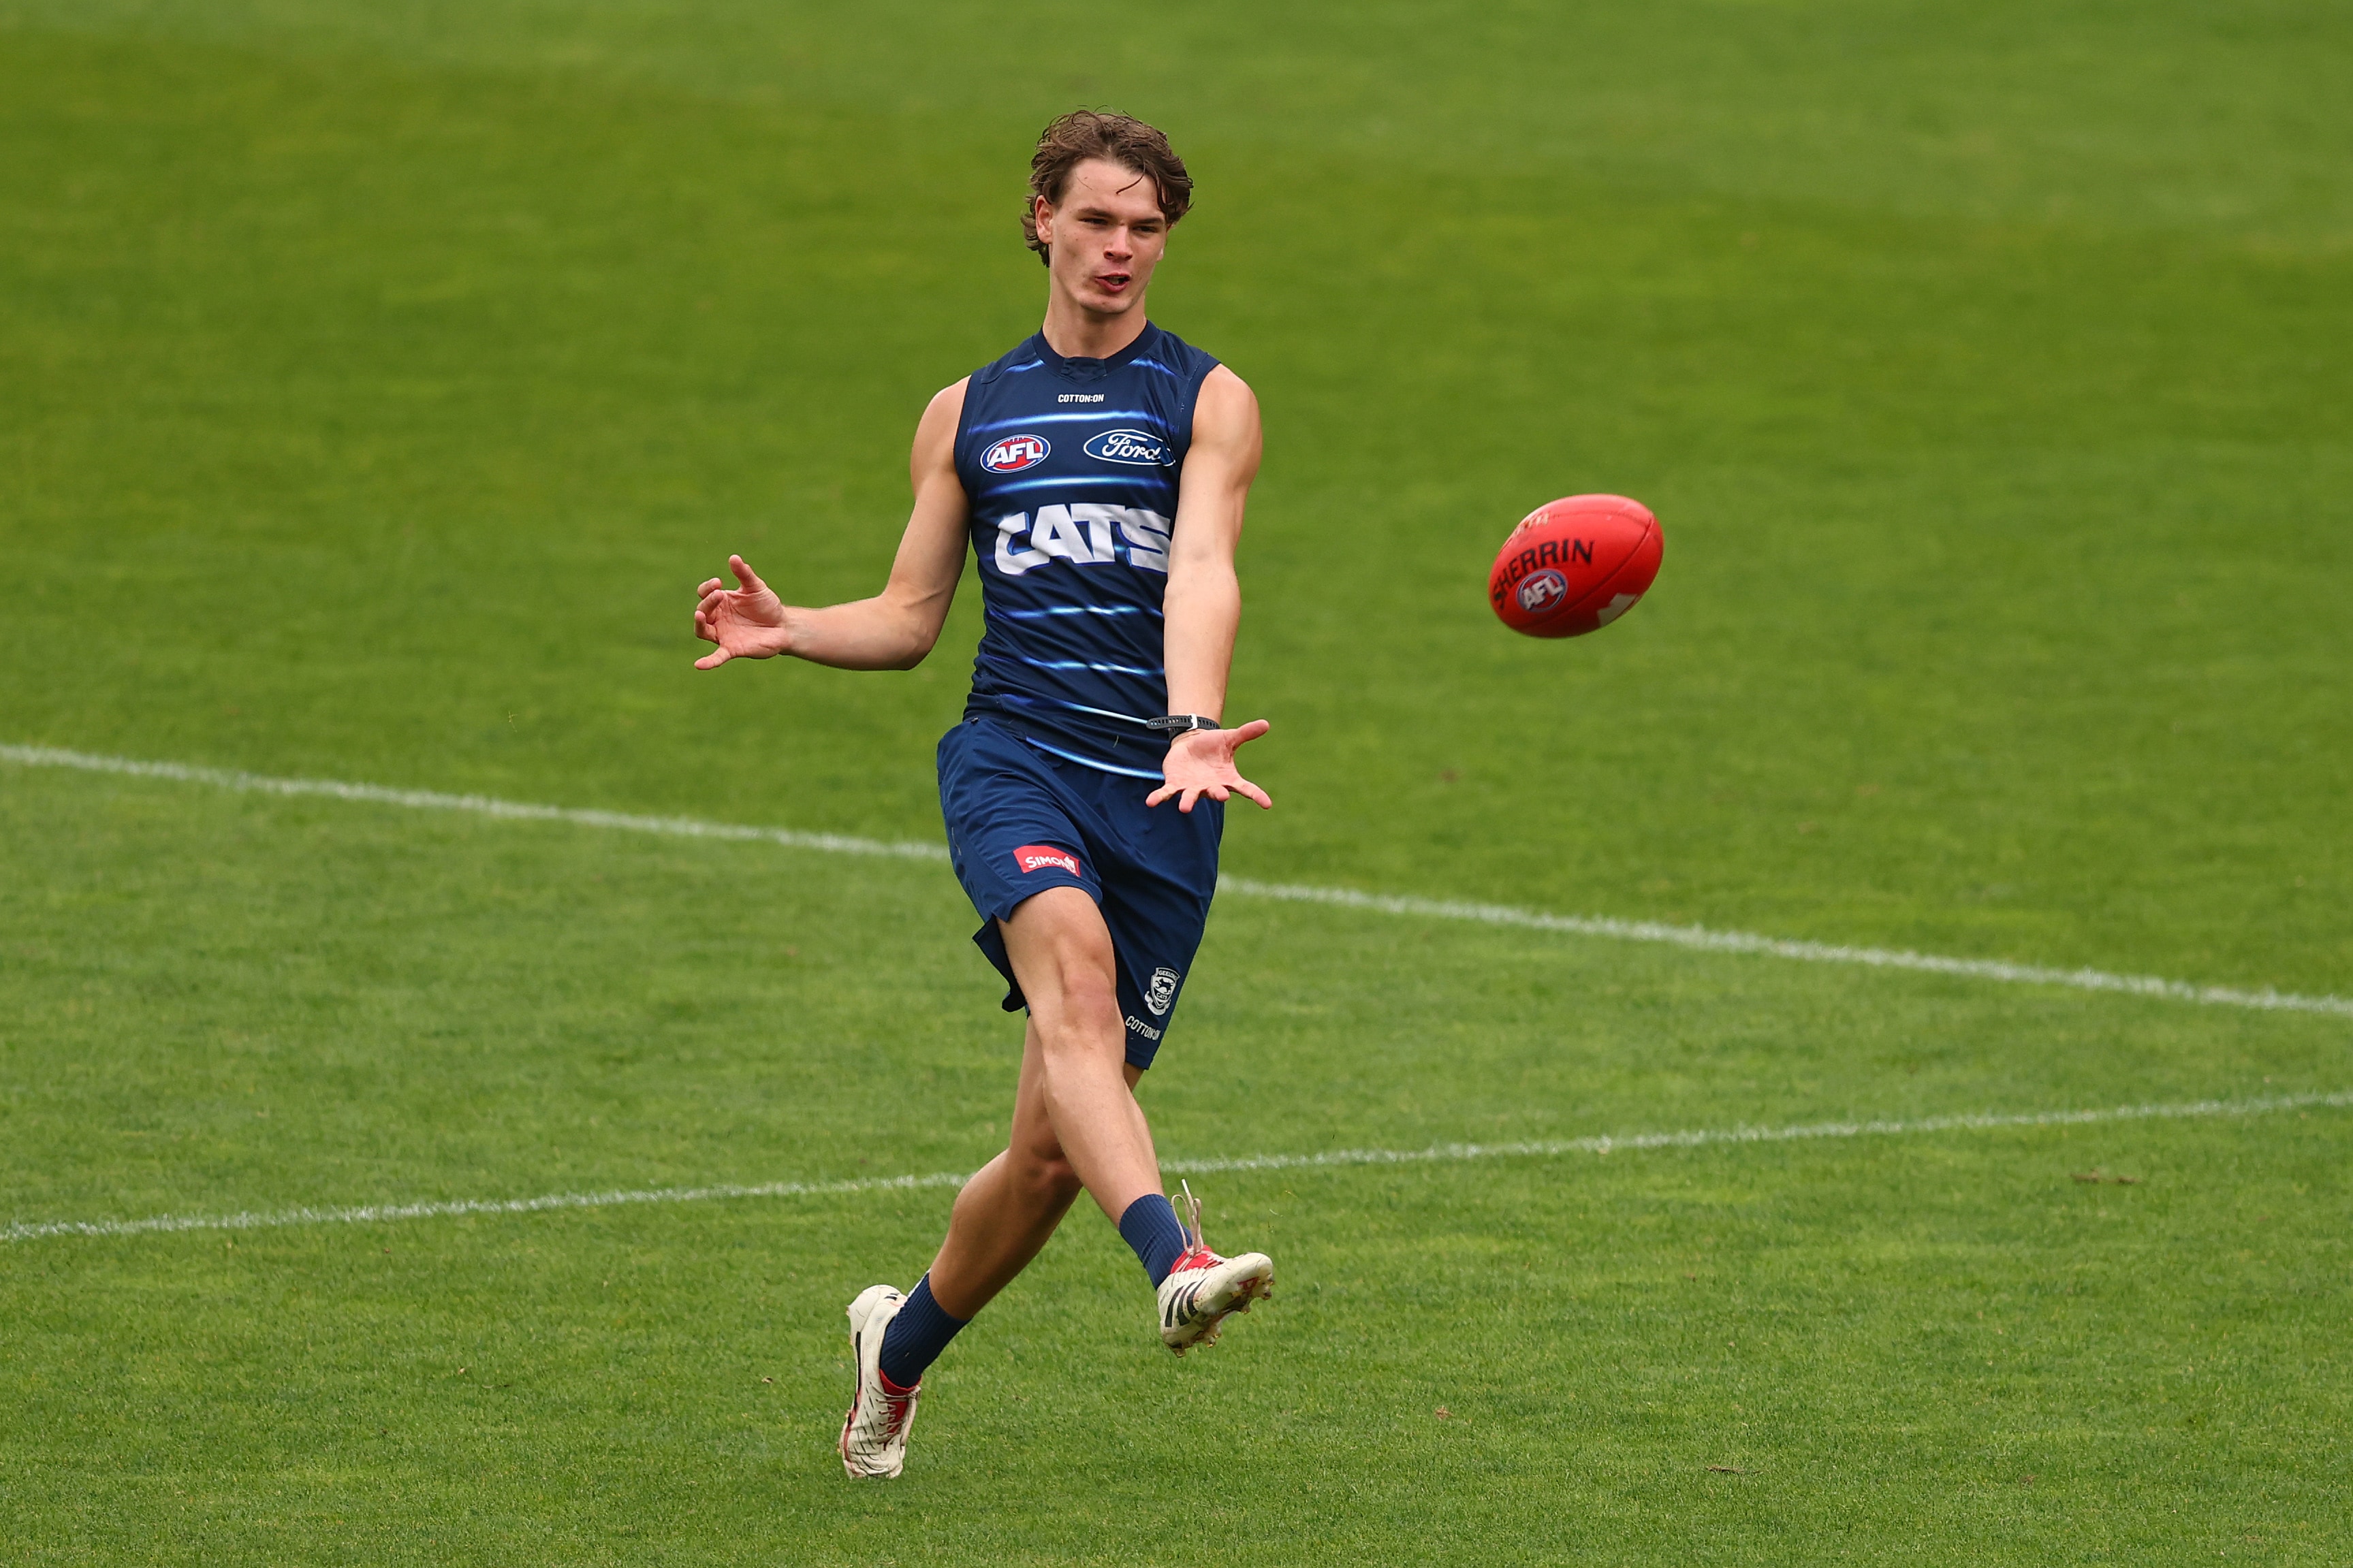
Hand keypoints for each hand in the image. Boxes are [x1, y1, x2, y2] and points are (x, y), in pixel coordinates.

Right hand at [693, 555, 791, 668]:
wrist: (784, 626)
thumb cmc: (767, 606)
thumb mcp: (756, 587)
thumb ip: (745, 574)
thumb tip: (733, 557)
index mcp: (721, 602)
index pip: (704, 594)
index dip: (707, 588)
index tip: (718, 583)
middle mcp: (718, 618)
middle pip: (702, 610)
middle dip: (708, 602)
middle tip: (720, 594)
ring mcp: (723, 634)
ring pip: (702, 630)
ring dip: (700, 622)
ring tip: (701, 614)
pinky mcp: (732, 649)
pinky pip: (717, 657)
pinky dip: (708, 662)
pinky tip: (699, 665)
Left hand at [1146, 720, 1271, 812]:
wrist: (1190, 746)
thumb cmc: (1213, 745)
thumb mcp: (1230, 738)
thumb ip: (1246, 733)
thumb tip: (1266, 723)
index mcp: (1227, 778)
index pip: (1245, 788)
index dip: (1257, 795)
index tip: (1267, 804)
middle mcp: (1211, 787)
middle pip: (1216, 792)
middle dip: (1218, 794)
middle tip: (1223, 796)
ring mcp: (1192, 788)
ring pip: (1190, 797)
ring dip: (1187, 802)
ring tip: (1185, 808)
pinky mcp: (1175, 784)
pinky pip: (1167, 792)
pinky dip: (1159, 798)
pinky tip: (1151, 802)